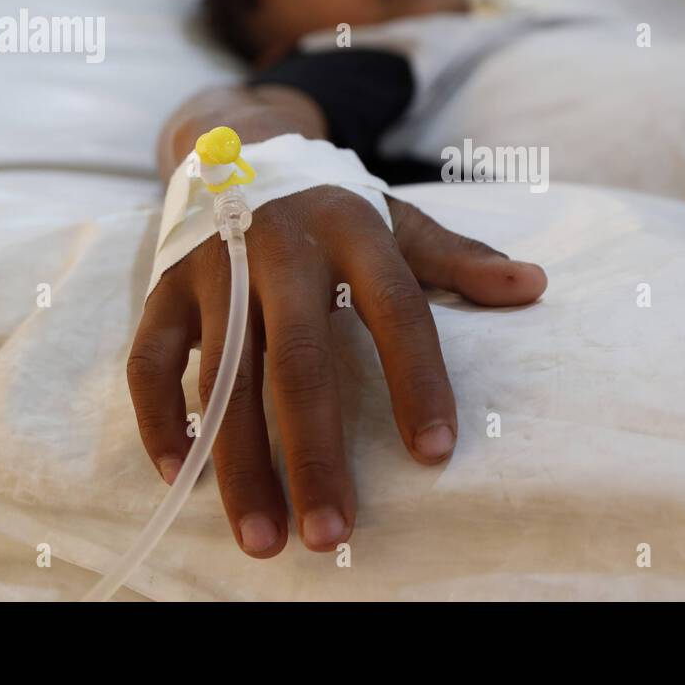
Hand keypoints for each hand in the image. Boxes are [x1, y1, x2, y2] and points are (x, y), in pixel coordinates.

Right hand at [126, 186, 546, 556]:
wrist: (239, 145)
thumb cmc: (335, 206)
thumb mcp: (398, 219)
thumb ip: (459, 259)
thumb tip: (535, 286)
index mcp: (354, 229)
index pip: (396, 309)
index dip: (418, 380)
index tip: (435, 455)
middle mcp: (281, 246)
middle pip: (299, 360)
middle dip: (315, 453)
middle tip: (333, 533)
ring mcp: (214, 266)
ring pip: (221, 375)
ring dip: (240, 463)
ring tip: (264, 539)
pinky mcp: (164, 286)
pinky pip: (148, 359)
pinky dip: (160, 419)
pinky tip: (181, 478)